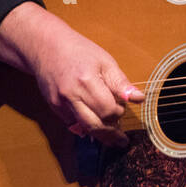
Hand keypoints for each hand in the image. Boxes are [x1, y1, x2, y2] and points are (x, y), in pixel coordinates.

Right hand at [0, 2, 143, 146]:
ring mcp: (59, 103)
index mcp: (86, 81)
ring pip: (82, 128)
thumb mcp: (105, 61)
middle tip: (122, 139)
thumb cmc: (78, 51)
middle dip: (111, 134)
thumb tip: (138, 98)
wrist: (46, 47)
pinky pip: (71, 123)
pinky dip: (84, 127)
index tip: (123, 108)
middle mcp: (70, 95)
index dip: (118, 112)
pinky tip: (95, 127)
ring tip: (112, 137)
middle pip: (94, 124)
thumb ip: (120, 83)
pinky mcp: (53, 107)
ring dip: (99, 134)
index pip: (107, 109)